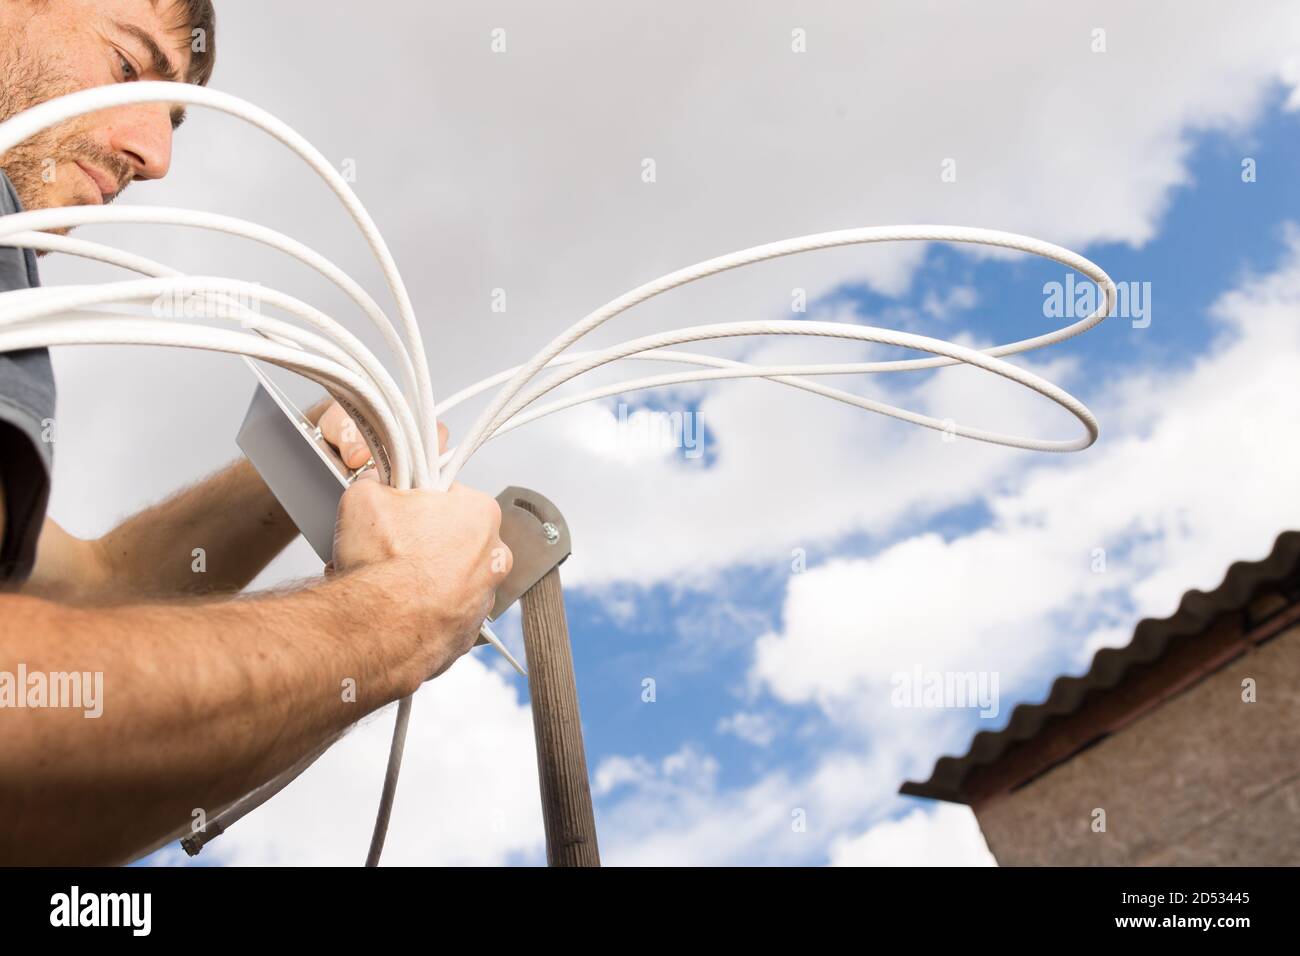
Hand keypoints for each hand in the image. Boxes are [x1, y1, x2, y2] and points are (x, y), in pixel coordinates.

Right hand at [318, 396, 510, 685]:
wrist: (374, 630)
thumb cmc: (380, 562)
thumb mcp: (365, 496)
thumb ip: (380, 482)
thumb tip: (378, 482)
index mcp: (481, 514)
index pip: (453, 498)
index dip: (422, 504)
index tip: (402, 514)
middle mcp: (495, 559)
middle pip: (457, 541)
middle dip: (428, 544)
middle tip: (393, 550)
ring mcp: (484, 602)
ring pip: (453, 582)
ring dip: (427, 581)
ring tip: (390, 585)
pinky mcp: (467, 637)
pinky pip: (445, 617)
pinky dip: (426, 615)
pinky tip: (398, 611)